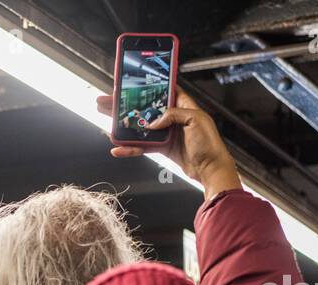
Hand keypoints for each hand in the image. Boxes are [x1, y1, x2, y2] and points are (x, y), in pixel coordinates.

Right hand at [96, 88, 240, 200]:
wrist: (210, 169)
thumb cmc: (209, 143)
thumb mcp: (195, 119)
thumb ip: (173, 115)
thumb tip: (153, 122)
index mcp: (183, 105)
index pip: (163, 89)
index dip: (148, 85)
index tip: (131, 82)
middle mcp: (173, 117)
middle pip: (145, 107)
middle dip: (126, 104)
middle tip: (108, 101)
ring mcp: (166, 133)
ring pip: (140, 127)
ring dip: (123, 124)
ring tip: (107, 120)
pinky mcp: (162, 148)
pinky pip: (143, 146)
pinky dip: (130, 148)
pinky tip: (118, 149)